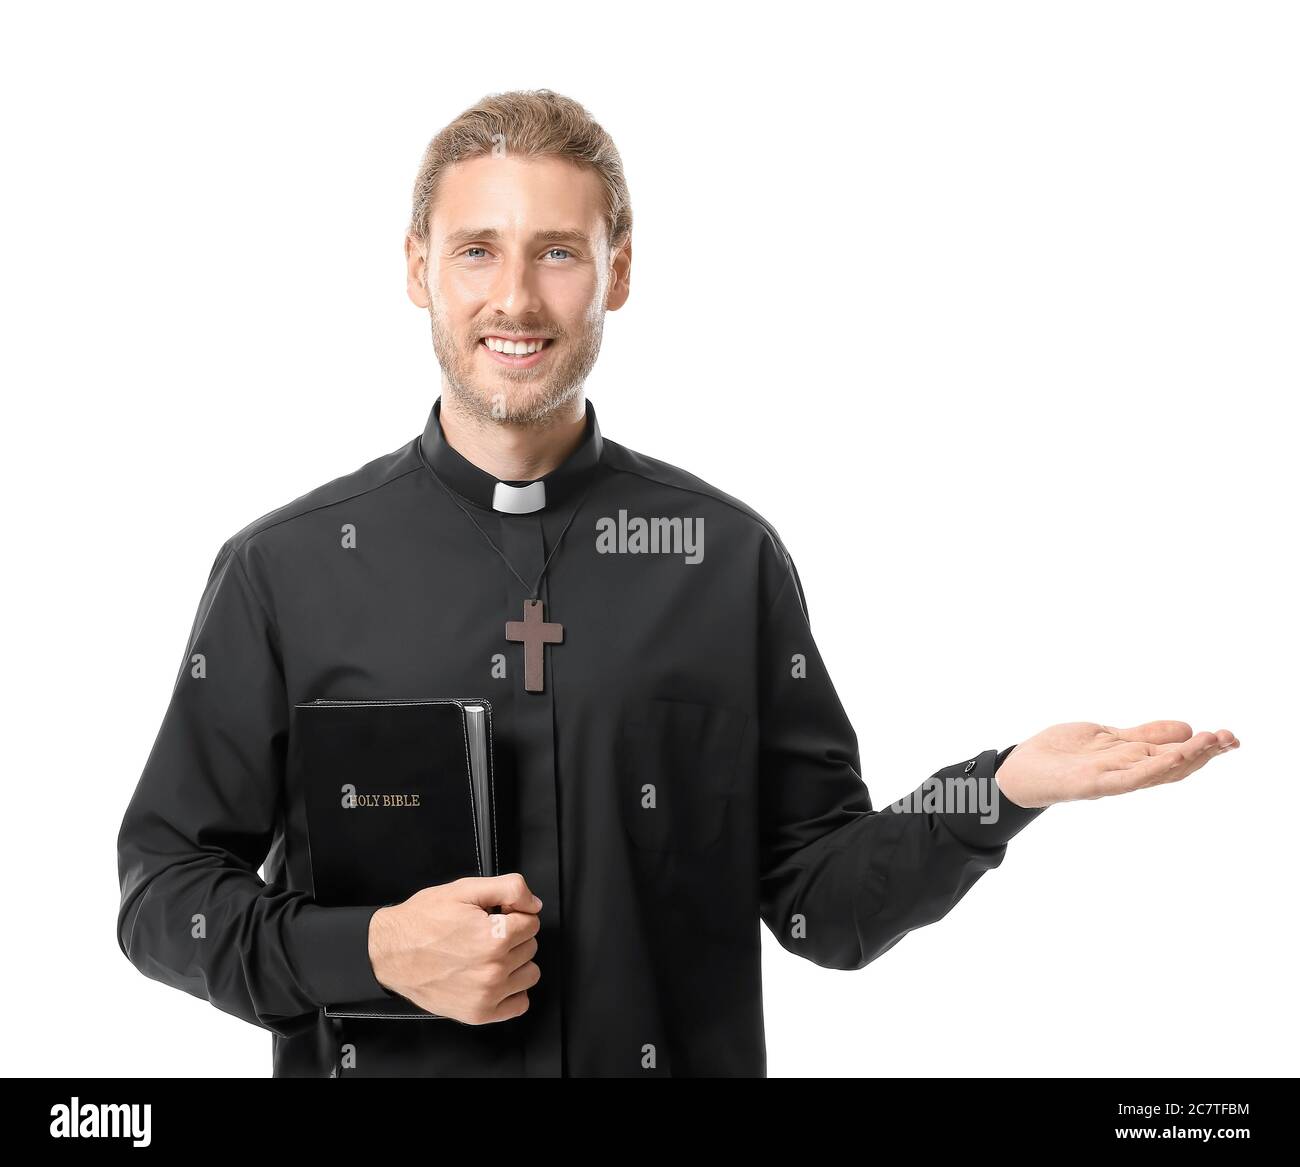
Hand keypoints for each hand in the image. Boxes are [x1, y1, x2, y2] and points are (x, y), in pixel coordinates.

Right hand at [368, 873, 541, 1023]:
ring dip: (515, 962)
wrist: (389, 953)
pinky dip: (511, 991)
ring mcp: (487, 995)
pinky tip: (492, 977)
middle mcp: (493, 969)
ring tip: (488, 954)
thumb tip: (534, 904)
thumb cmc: (422, 921)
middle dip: (513, 936)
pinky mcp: (479, 1013)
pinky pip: (519, 1004)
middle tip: (485, 933)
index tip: (495, 916)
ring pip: (530, 973)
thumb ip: (509, 889)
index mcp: (493, 937)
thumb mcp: (464, 889)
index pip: (531, 922)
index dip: (513, 914)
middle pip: (530, 946)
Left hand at [995, 720, 1239, 808]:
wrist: (1020, 771)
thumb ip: (1144, 734)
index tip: (1231, 738)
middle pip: (1173, 765)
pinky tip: (1170, 759)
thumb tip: (1185, 727)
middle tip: (1231, 739)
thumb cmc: (1061, 754)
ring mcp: (1111, 779)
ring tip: (1211, 743)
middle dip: (1204, 753)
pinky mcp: (1092, 784)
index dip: (1204, 748)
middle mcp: (1126, 772)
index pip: (1175, 755)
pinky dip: (1150, 770)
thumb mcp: (1108, 736)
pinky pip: (1126, 779)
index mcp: (1132, 760)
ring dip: (1185, 759)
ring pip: (1155, 772)